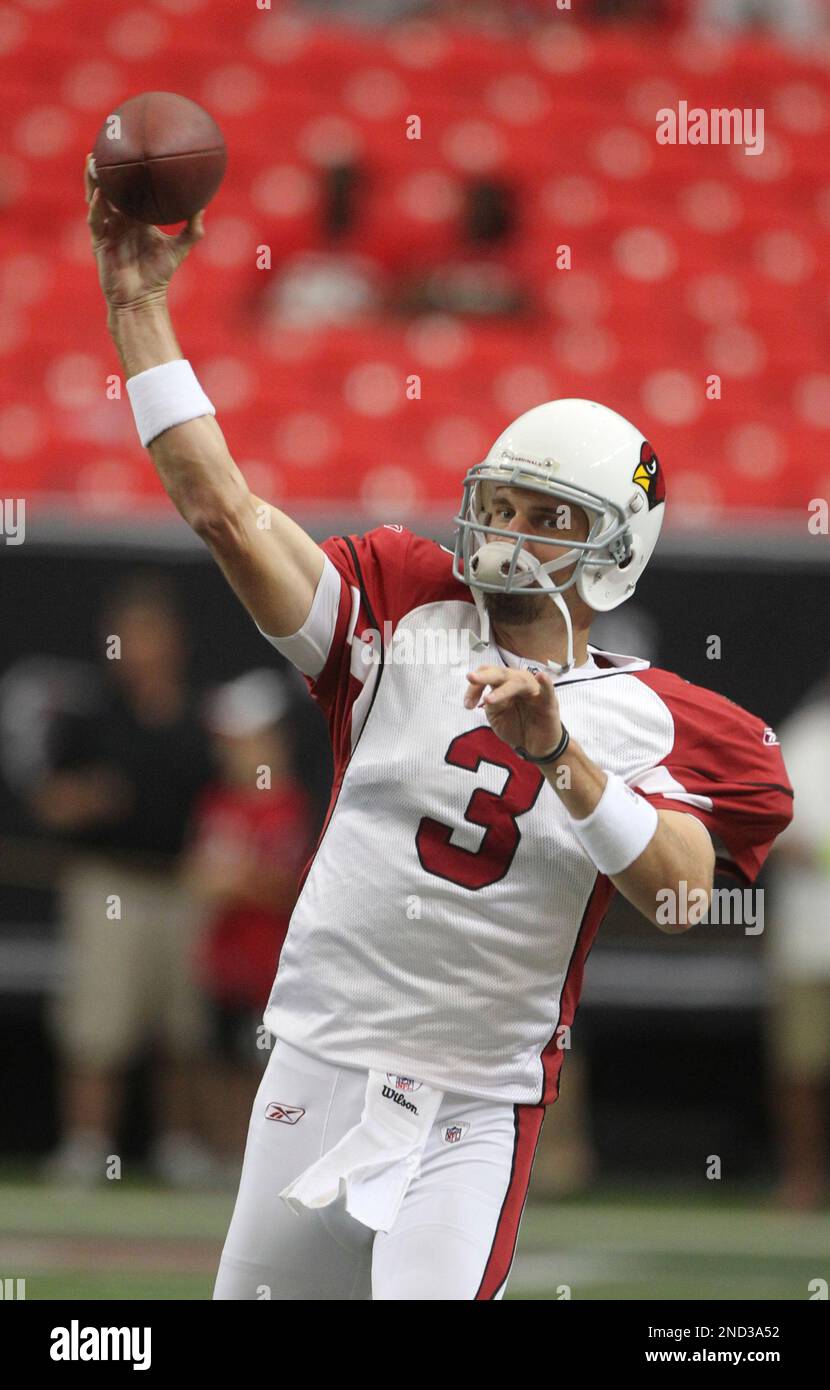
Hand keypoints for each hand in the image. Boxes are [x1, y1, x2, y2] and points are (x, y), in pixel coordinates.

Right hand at [84, 152, 204, 311]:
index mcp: (136, 217)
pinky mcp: (99, 241)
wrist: (141, 299)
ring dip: (94, 179)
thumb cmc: (159, 275)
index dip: (128, 169)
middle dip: (107, 166)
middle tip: (108, 142)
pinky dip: (98, 205)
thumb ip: (193, 229)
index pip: (130, 188)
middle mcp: (119, 219)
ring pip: (97, 197)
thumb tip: (204, 206)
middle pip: (110, 186)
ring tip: (95, 160)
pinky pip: (96, 219)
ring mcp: (107, 228)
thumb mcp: (179, 248)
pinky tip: (101, 192)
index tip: (131, 147)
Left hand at [464, 665, 562, 757]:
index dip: (474, 686)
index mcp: (505, 684)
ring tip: (489, 700)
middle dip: (485, 676)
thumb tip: (487, 697)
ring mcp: (534, 691)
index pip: (488, 675)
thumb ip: (492, 704)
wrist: (535, 747)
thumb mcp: (497, 716)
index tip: (467, 705)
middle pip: (501, 673)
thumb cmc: (517, 727)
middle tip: (470, 678)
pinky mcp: (549, 702)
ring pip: (519, 682)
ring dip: (503, 690)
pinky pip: (548, 691)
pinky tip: (541, 677)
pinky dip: (546, 683)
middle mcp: (519, 683)